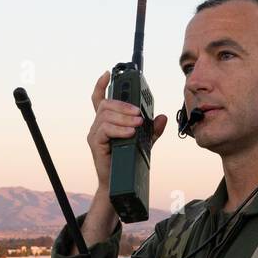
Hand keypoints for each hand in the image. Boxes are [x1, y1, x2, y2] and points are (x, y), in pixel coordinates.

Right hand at [88, 69, 168, 189]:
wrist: (119, 184)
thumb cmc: (127, 162)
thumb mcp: (144, 143)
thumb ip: (152, 130)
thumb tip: (162, 117)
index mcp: (106, 122)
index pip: (99, 99)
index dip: (102, 85)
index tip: (107, 73)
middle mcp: (97, 126)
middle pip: (106, 105)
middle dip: (123, 105)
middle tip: (139, 113)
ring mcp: (95, 135)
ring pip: (106, 116)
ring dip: (124, 117)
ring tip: (137, 124)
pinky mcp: (95, 145)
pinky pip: (105, 130)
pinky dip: (119, 129)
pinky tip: (130, 133)